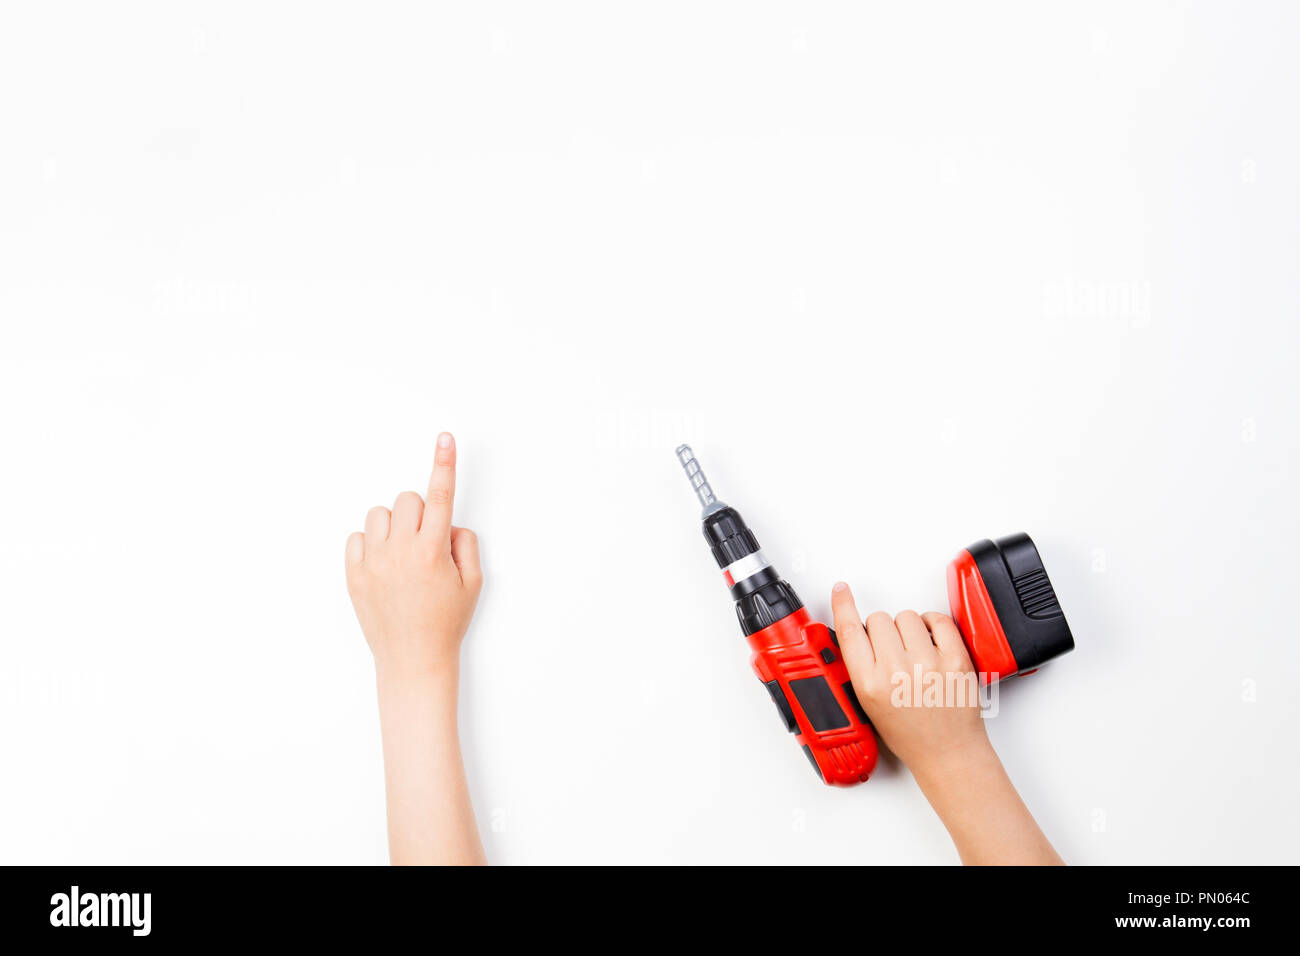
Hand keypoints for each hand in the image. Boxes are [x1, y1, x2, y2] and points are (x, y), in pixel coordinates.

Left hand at [345, 432, 482, 679]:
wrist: (413, 661)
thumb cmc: (445, 623)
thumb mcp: (474, 583)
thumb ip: (465, 543)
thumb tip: (449, 524)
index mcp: (433, 551)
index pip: (441, 495)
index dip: (444, 462)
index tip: (444, 438)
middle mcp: (401, 552)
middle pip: (407, 499)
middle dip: (420, 512)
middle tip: (426, 541)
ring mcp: (373, 563)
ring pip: (379, 514)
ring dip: (394, 525)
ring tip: (402, 553)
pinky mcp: (353, 575)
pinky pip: (357, 537)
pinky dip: (370, 543)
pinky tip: (384, 565)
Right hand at [830, 582, 988, 777]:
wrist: (948, 753)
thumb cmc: (910, 734)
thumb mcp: (869, 705)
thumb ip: (860, 668)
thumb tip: (857, 634)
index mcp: (870, 684)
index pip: (849, 630)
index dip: (843, 605)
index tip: (842, 591)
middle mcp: (897, 671)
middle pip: (878, 619)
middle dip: (882, 630)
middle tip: (893, 651)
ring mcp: (929, 663)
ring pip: (907, 616)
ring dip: (908, 627)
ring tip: (914, 649)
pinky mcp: (956, 658)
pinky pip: (939, 620)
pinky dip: (934, 624)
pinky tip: (931, 640)